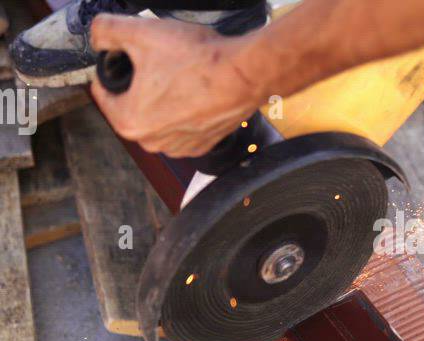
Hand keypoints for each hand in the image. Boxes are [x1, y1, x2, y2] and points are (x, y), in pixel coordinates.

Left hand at [90, 15, 266, 157]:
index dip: (116, 67)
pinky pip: (182, 126)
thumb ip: (106, 30)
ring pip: (158, 115)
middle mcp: (153, 142)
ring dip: (164, 98)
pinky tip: (197, 92)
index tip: (138, 58)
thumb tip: (98, 35)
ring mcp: (180, 147)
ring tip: (183, 77)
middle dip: (141, 85)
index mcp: (129, 122)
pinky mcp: (203, 146)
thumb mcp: (142, 32)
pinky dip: (186, 110)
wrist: (245, 75)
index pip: (102, 91)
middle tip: (164, 64)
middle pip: (131, 105)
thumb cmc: (199, 61)